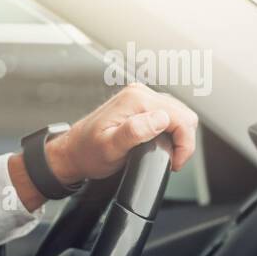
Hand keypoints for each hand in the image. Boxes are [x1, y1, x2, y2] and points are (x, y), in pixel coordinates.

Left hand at [46, 83, 200, 184]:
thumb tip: (160, 119)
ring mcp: (140, 97)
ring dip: (178, 136)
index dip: (184, 143)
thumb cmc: (87, 152)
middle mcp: (139, 93)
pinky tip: (161, 144)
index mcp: (136, 100)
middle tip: (172, 161)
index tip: (175, 162)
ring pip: (178, 114)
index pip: (180, 117)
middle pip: (183, 114)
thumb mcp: (109, 148)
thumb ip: (135, 132)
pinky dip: (170, 131)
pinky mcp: (140, 104)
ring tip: (167, 154)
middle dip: (183, 140)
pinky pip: (167, 115)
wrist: (72, 151)